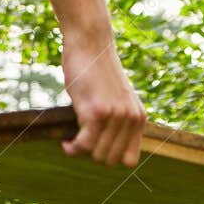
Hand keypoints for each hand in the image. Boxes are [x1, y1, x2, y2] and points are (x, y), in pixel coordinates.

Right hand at [61, 31, 145, 167]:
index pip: (129, 161)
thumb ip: (118, 119)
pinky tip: (65, 143)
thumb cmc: (96, 69)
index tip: (96, 147)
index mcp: (138, 118)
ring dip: (81, 151)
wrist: (90, 42)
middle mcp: (130, 118)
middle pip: (111, 160)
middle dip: (93, 154)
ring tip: (72, 139)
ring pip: (97, 155)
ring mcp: (114, 115)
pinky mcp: (95, 111)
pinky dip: (72, 148)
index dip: (110, 158)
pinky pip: (84, 145)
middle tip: (80, 139)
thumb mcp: (116, 97)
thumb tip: (103, 149)